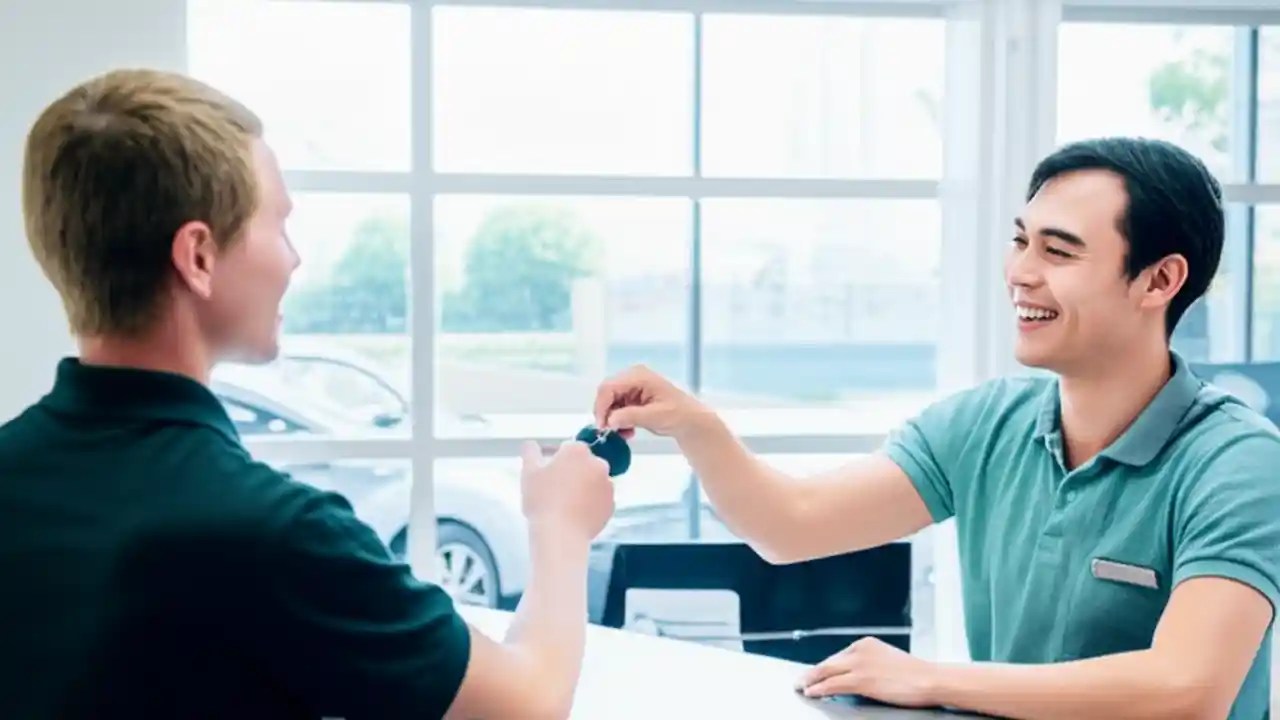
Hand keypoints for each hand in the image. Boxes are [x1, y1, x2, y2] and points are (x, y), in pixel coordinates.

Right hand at [519, 440, 613, 540]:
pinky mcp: (612, 504)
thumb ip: (530, 452)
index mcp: (577, 451)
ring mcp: (608, 484)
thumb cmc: (542, 500)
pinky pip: (600, 500)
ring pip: (593, 481)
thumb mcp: (528, 472)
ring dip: (584, 488)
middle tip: (557, 490)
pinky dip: (591, 504)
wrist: (560, 534)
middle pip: (584, 464)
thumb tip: (531, 445)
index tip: (548, 475)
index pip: (568, 448)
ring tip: (567, 505)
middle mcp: (598, 463)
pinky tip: (577, 514)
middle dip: (573, 473)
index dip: (556, 461)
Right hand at [593, 365, 712, 438]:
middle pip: (606, 393)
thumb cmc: (679, 415)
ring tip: (624, 433)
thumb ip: (631, 417)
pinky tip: (628, 430)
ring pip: (609, 402)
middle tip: (610, 432)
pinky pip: (616, 408)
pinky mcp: (632, 398)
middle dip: (606, 414)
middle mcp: (633, 377)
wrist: (690, 421)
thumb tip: (610, 420)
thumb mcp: (655, 416)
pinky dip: (618, 420)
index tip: (603, 426)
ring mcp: (632, 387)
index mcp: (639, 376)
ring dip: (613, 419)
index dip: (601, 406)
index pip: (609, 387)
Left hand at [795, 637, 939, 708]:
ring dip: (811, 680)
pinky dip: (819, 689)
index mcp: (867, 643)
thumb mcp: (888, 661)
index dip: (825, 667)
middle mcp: (860, 650)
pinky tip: (812, 692)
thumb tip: (854, 676)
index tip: (816, 673)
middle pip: (829, 662)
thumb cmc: (915, 675)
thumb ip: (870, 664)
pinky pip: (833, 684)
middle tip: (800, 679)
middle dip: (813, 672)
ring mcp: (860, 664)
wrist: (930, 679)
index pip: (839, 656)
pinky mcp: (861, 679)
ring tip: (802, 687)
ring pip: (827, 672)